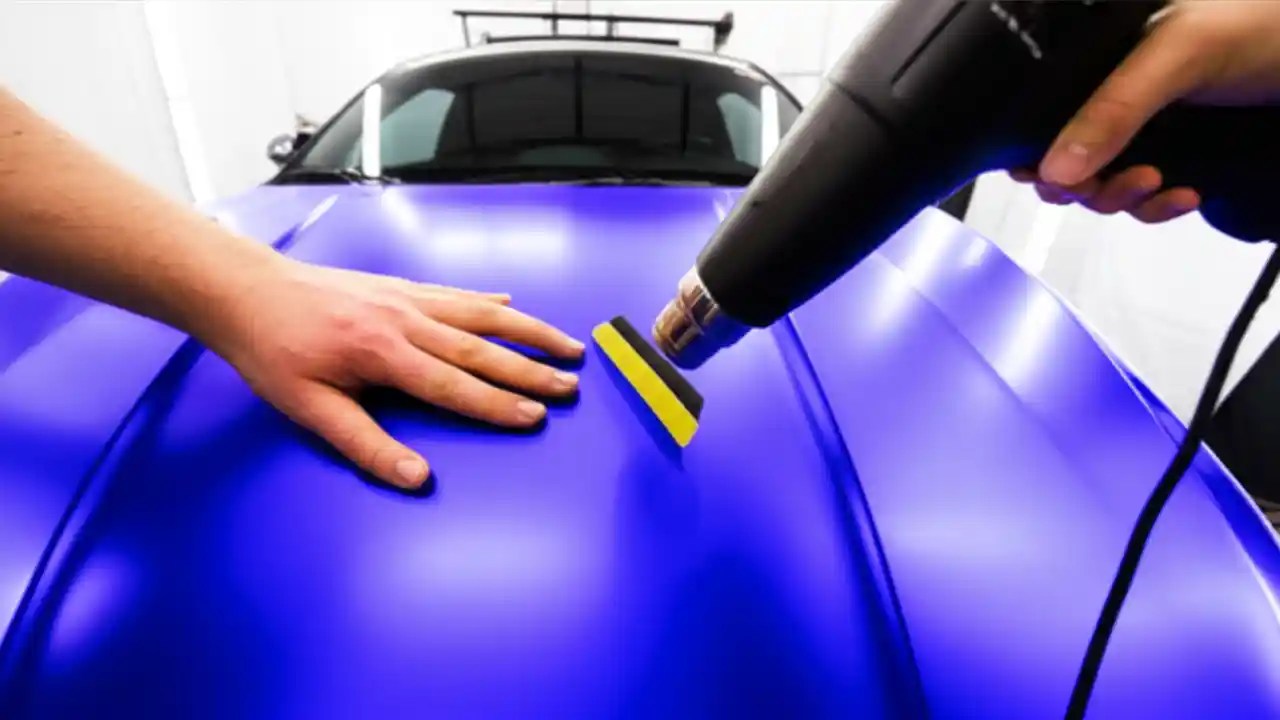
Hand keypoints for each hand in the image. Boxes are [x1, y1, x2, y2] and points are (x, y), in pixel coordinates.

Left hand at [204, 256, 583, 489]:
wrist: (247, 291)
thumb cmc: (273, 352)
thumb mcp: (309, 408)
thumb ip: (366, 444)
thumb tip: (414, 478)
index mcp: (383, 353)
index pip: (454, 386)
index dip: (498, 404)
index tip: (536, 416)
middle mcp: (404, 320)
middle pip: (480, 349)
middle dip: (530, 369)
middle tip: (571, 384)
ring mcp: (405, 298)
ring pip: (481, 315)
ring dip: (527, 331)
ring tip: (566, 344)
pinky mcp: (399, 287)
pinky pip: (455, 294)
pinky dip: (488, 302)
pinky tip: (511, 306)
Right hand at [1012, 1, 1279, 221]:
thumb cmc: (1258, 27)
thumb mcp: (1178, 56)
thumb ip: (1113, 111)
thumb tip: (1052, 173)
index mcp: (1099, 57)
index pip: (1042, 113)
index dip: (1034, 150)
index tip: (1047, 176)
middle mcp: (1115, 95)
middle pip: (1067, 158)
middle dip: (1085, 184)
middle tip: (1118, 181)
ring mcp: (1146, 129)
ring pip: (1103, 185)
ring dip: (1123, 198)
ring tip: (1159, 184)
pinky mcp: (1178, 158)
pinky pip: (1145, 198)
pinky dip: (1157, 206)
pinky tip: (1186, 195)